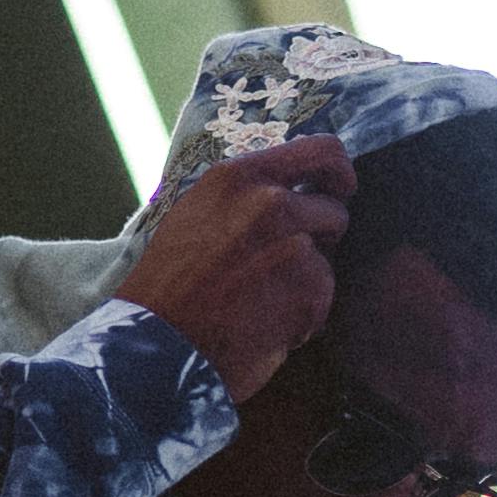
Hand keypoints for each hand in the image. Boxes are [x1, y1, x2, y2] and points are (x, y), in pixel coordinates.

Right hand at [113, 138, 351, 403]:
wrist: (158, 345)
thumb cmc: (168, 286)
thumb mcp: (196, 214)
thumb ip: (245, 197)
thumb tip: (289, 189)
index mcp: (239, 177)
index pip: (322, 151)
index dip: (339, 173)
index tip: (339, 190)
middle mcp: (270, 202)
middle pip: (334, 210)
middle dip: (321, 238)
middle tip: (285, 265)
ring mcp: (292, 244)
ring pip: (327, 260)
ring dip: (305, 283)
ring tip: (260, 301)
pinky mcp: (308, 289)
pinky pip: (324, 299)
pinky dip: (303, 318)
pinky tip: (264, 326)